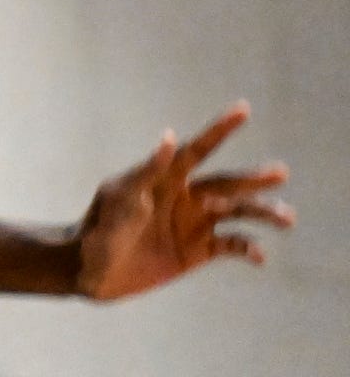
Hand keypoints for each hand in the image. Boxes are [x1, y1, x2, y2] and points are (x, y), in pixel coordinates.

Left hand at [75, 102, 293, 300]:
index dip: (220, 129)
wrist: (91, 268)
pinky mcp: (197, 251)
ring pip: (236, 212)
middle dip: (254, 177)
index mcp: (165, 177)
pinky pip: (230, 246)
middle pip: (227, 182)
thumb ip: (147, 170)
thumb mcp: (120, 197)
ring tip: (287, 218)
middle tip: (281, 172)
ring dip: (262, 212)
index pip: (198, 149)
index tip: (243, 109)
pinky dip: (248, 249)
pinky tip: (259, 256)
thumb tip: (170, 137)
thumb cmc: (100, 226)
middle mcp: (184, 196)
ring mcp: (193, 223)